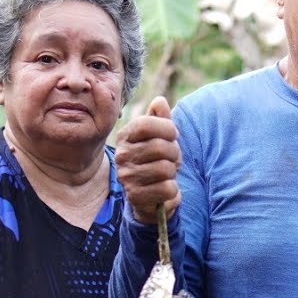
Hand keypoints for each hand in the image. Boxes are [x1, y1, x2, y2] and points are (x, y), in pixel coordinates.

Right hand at [115, 96, 180, 224]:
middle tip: (171, 160)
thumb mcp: (159, 136)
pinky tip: (164, 189)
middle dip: (175, 154)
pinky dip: (172, 190)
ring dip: (173, 173)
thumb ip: (160, 118)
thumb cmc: (156, 159)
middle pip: (160, 147)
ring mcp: (126, 176)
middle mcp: (122, 155)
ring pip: (165, 168)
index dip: (167, 129)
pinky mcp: (135, 196)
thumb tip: (159, 101)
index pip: (147, 124)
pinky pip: (167, 189)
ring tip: (167, 174)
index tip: (172, 136)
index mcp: (126, 135)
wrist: (148, 195)